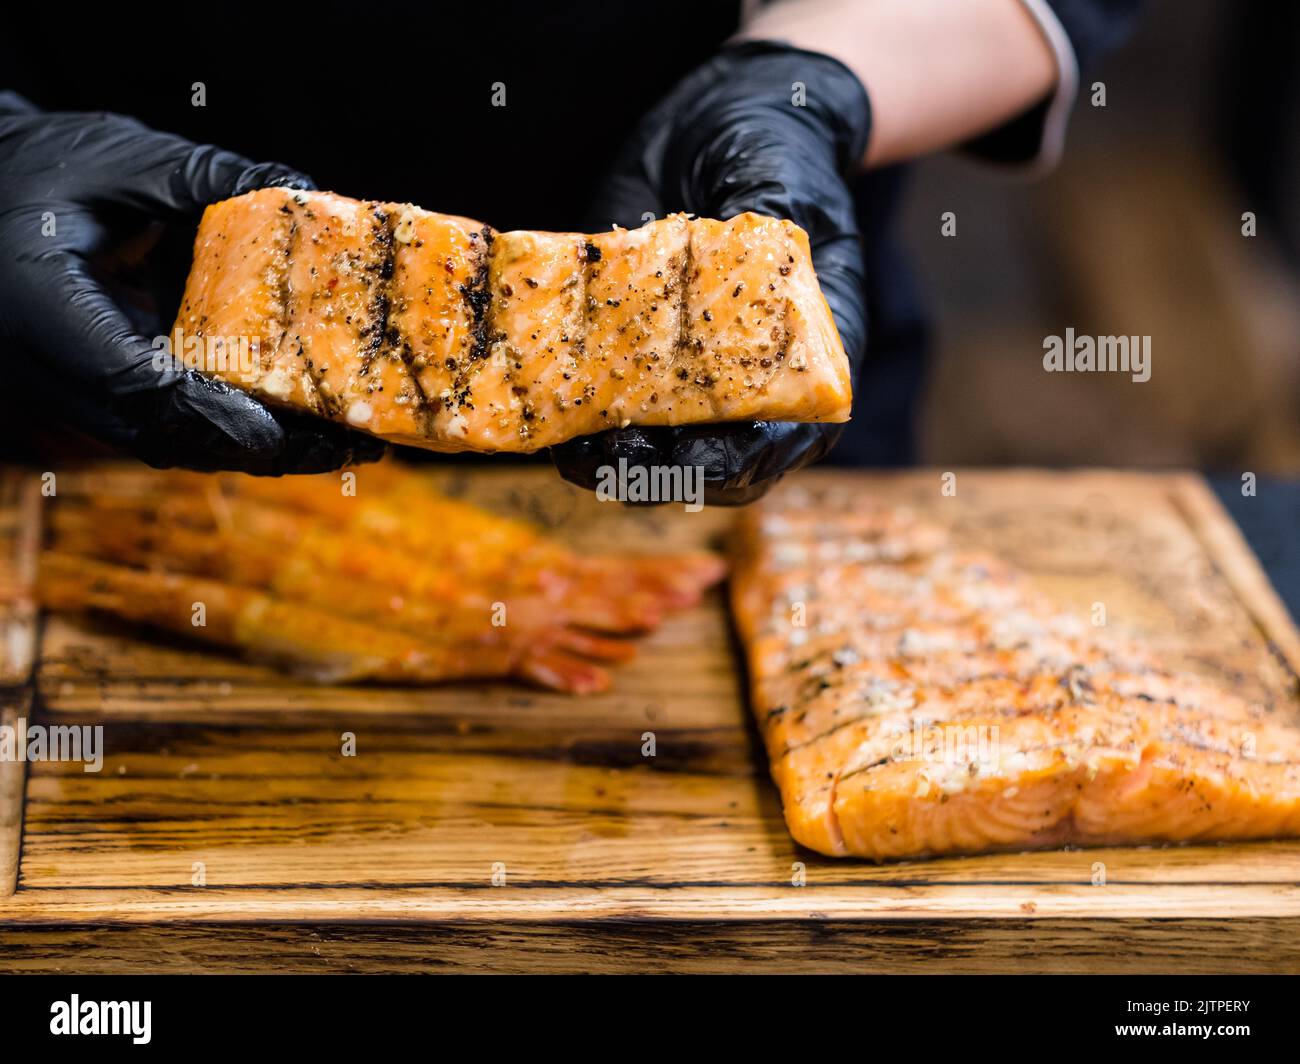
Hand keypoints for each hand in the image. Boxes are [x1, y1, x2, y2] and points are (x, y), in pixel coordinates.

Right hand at [0, 92, 384, 473]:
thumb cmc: (36, 167)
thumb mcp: (113, 157)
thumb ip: (199, 177)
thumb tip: (298, 187)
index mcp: (38, 307)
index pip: (131, 379)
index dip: (208, 410)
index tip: (276, 432)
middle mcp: (49, 368)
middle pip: (163, 433)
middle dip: (258, 446)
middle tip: (344, 450)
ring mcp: (68, 388)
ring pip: (169, 441)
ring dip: (256, 448)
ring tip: (340, 447)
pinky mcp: (94, 390)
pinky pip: (167, 424)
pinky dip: (233, 427)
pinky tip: (300, 423)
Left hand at [550, 41, 870, 505]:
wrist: (723, 119)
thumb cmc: (773, 146)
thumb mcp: (778, 175)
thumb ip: (768, 220)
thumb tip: (748, 250)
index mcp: (816, 351)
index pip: (790, 435)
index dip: (742, 460)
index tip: (692, 459)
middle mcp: (761, 381)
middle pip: (724, 467)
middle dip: (665, 475)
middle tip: (609, 457)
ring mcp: (702, 378)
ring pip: (669, 459)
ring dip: (619, 467)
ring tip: (573, 454)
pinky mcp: (646, 361)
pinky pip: (619, 416)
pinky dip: (585, 432)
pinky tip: (551, 428)